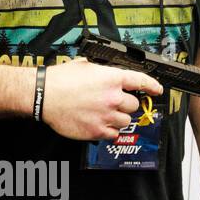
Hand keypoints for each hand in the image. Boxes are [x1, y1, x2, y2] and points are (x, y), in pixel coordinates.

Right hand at [40, 59, 161, 140]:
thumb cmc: (60, 79)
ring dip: (117, 118)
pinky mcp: (97, 131)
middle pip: (133, 105)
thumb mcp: (84, 65)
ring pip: (125, 120)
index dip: (152, 86)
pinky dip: (108, 129)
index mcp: (112, 78)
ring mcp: (106, 116)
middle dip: (125, 103)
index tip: (156, 89)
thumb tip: (110, 74)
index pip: (141, 81)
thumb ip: (102, 71)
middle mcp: (113, 98)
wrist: (43, 95)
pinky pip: (113, 133)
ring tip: (103, 113)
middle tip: (112, 102)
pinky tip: (97, 123)